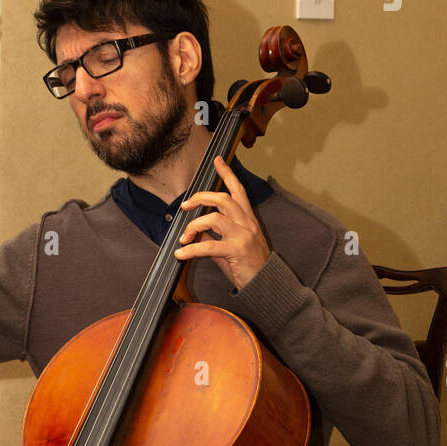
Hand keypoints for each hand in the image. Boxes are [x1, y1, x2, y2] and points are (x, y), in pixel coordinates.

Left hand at [174, 156, 270, 290]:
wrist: (265, 285)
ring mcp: (244, 235)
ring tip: (184, 238)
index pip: (237, 190)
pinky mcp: (238, 250)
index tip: (216, 160)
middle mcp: (247, 223)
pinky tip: (181, 254)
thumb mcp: (230, 246)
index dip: (227, 173)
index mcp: (247, 219)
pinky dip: (191, 250)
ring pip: (214, 218)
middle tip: (185, 206)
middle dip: (200, 198)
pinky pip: (209, 246)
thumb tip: (194, 231)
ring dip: (193, 226)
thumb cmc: (248, 266)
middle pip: (222, 198)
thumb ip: (214, 236)